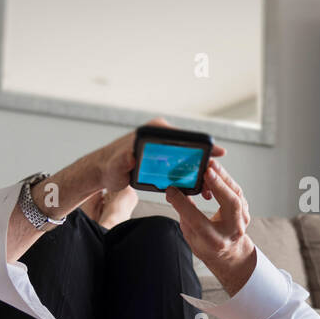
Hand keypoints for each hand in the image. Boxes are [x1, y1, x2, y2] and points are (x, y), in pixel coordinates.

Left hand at [85, 117, 226, 196]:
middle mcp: (161, 135)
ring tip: (206, 187)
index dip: (202, 145)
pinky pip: (181, 162)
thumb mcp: (116, 166)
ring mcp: (163, 145)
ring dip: (198, 170)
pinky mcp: (162, 155)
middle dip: (204, 161)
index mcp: (154, 131)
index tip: (216, 152)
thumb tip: (130, 156)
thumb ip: (123, 161)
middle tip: (213, 178)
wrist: (103, 171)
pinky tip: (195, 185)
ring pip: (187, 156)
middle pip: (190, 146)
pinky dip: (189, 172)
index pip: (184, 136)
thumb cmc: (109, 167)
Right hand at [165, 159, 255, 295]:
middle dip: (218, 185)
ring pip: (236, 194)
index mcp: (214, 241)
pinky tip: (215, 172)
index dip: (183, 204)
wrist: (228, 253)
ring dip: (223, 177)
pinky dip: (225, 180)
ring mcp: (242, 219)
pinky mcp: (244, 209)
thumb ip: (184, 215)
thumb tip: (174, 192)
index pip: (197, 220)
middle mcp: (232, 230)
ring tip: (209, 165)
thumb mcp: (191, 235)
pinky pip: (236, 191)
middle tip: (206, 170)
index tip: (172, 191)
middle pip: (231, 204)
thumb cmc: (207, 245)